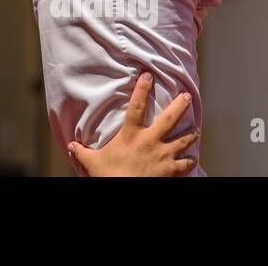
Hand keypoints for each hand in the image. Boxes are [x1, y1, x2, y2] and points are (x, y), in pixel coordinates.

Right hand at [68, 72, 198, 175]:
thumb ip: (83, 152)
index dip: (142, 89)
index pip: (137, 106)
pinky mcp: (171, 170)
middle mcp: (150, 141)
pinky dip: (190, 161)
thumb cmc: (110, 176)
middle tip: (187, 96)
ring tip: (196, 130)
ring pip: (183, 139)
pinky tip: (193, 159)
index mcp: (131, 134)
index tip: (148, 75)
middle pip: (170, 118)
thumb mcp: (93, 163)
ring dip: (191, 134)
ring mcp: (163, 155)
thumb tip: (71, 146)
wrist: (126, 192)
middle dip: (180, 105)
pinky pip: (186, 164)